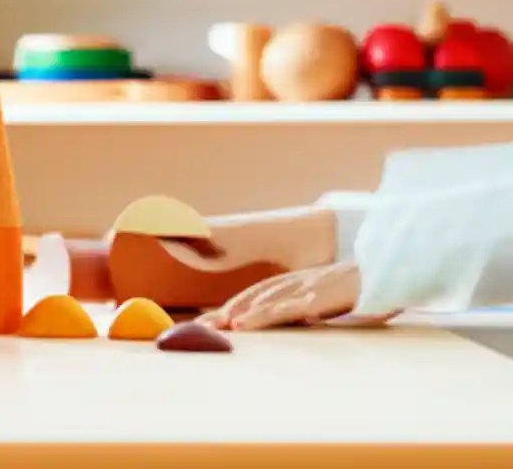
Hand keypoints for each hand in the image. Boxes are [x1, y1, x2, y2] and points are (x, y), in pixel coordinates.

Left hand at [199, 262, 396, 330]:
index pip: (258, 295)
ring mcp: (307, 287)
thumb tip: (298, 318)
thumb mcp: (334, 297)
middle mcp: (297, 282)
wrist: (397, 269)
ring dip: (236, 313)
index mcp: (299, 282)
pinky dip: (261, 315)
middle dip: (224, 311)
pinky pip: (286, 307)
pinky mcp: (319, 296)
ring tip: (213, 326)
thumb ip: (312, 304)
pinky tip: (244, 323)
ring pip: (263, 301)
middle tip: (198, 326)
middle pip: (252, 297)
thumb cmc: (368, 287)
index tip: (210, 321)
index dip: (234, 307)